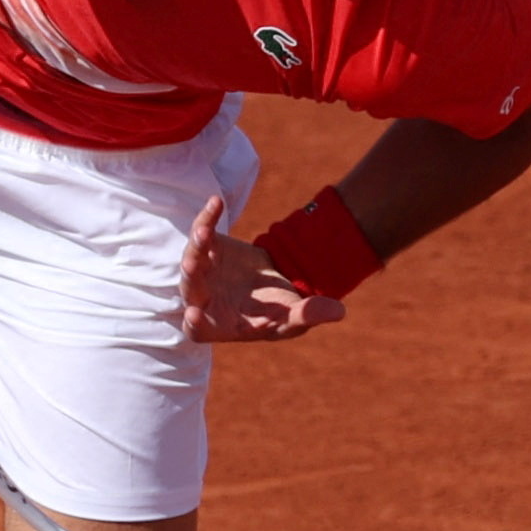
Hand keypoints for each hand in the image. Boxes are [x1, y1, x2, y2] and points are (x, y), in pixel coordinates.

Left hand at [176, 193, 347, 341]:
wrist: (271, 285)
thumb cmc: (279, 312)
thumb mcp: (295, 316)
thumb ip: (310, 315)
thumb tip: (340, 312)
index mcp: (218, 325)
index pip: (197, 329)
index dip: (195, 322)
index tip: (194, 315)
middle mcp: (202, 299)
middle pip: (191, 290)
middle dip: (192, 278)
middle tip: (190, 267)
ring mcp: (202, 271)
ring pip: (192, 258)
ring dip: (197, 245)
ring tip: (205, 232)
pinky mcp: (208, 247)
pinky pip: (202, 230)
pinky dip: (207, 217)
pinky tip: (217, 201)